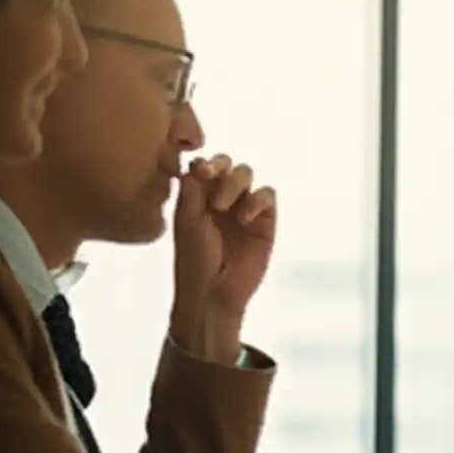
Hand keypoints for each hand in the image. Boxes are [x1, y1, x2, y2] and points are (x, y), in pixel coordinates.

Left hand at [170, 154, 276, 363]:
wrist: (214, 291)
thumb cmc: (194, 258)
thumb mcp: (187, 221)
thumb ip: (192, 191)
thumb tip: (196, 161)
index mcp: (199, 196)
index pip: (205, 165)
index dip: (205, 163)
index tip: (201, 172)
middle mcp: (222, 197)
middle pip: (228, 165)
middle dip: (221, 167)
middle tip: (211, 178)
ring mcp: (245, 208)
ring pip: (247, 175)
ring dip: (235, 183)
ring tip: (223, 207)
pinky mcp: (265, 221)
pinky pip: (267, 196)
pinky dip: (257, 201)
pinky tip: (244, 219)